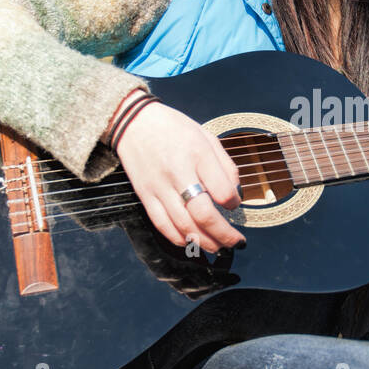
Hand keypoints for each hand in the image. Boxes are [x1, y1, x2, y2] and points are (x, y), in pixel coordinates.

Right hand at [115, 100, 244, 252]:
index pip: (222, 189)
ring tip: (218, 247)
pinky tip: (191, 243)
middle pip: (203, 214)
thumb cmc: (173, 128)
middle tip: (237, 242)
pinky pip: (162, 224)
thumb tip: (235, 194)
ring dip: (204, 241)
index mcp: (197, 153)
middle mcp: (178, 172)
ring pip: (183, 225)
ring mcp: (159, 187)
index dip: (234, 203)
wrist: (132, 122)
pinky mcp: (145, 195)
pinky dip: (178, 238)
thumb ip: (224, 165)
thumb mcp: (206, 136)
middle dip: (224, 234)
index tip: (235, 205)